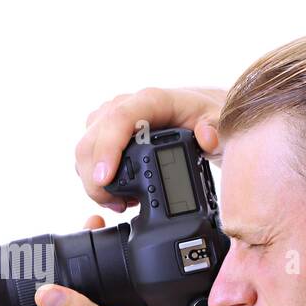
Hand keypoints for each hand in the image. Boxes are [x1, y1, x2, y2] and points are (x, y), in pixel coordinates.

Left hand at [33, 215, 226, 305]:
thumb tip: (42, 293)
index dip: (31, 298)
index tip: (34, 270)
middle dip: (63, 279)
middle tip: (69, 248)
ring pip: (90, 302)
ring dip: (91, 278)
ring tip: (95, 248)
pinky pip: (113, 303)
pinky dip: (114, 285)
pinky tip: (123, 268)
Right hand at [76, 87, 226, 211]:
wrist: (202, 112)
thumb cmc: (208, 116)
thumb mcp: (220, 122)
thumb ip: (216, 129)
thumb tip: (207, 137)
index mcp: (152, 101)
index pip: (119, 120)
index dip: (107, 149)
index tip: (104, 178)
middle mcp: (127, 105)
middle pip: (92, 138)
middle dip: (94, 176)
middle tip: (115, 204)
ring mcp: (113, 118)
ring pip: (86, 147)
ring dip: (93, 180)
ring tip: (120, 203)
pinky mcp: (108, 131)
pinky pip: (90, 152)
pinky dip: (96, 177)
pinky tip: (116, 193)